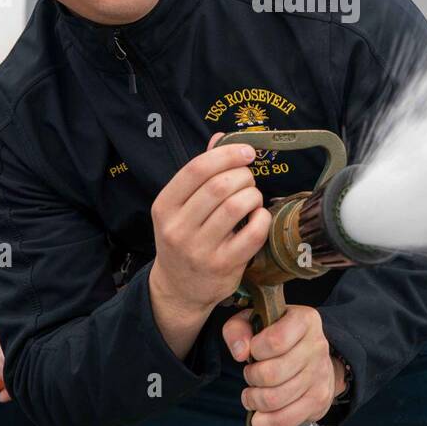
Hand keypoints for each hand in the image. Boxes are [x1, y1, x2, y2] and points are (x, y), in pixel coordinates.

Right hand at [150, 132, 269, 314]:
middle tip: (247, 180)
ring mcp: (200, 250)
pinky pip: (253, 233)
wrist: (178, 289)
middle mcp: (178, 228)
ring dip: (253, 195)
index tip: (246, 152)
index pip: (196, 170)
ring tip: (252, 198)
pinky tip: (258, 217)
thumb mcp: (181, 206)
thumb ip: (201, 172)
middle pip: (220, 186)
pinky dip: (262, 218)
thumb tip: (221, 136)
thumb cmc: (184, 238)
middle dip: (243, 175)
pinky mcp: (223, 265)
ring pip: (237, 206)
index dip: (226, 155)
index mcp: (165, 207)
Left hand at [223, 305, 343, 425]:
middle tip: (251, 374)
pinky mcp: (318, 400)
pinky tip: (260, 415)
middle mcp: (317, 346)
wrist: (311, 354)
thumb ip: (237, 329)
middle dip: (251, 377)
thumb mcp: (254, 321)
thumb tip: (240, 352)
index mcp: (304, 320)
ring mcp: (320, 375)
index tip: (253, 351)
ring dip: (255, 400)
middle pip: (271, 374)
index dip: (255, 350)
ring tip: (253, 393)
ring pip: (275, 399)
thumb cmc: (278, 336)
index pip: (275, 341)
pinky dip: (265, 422)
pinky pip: (285, 420)